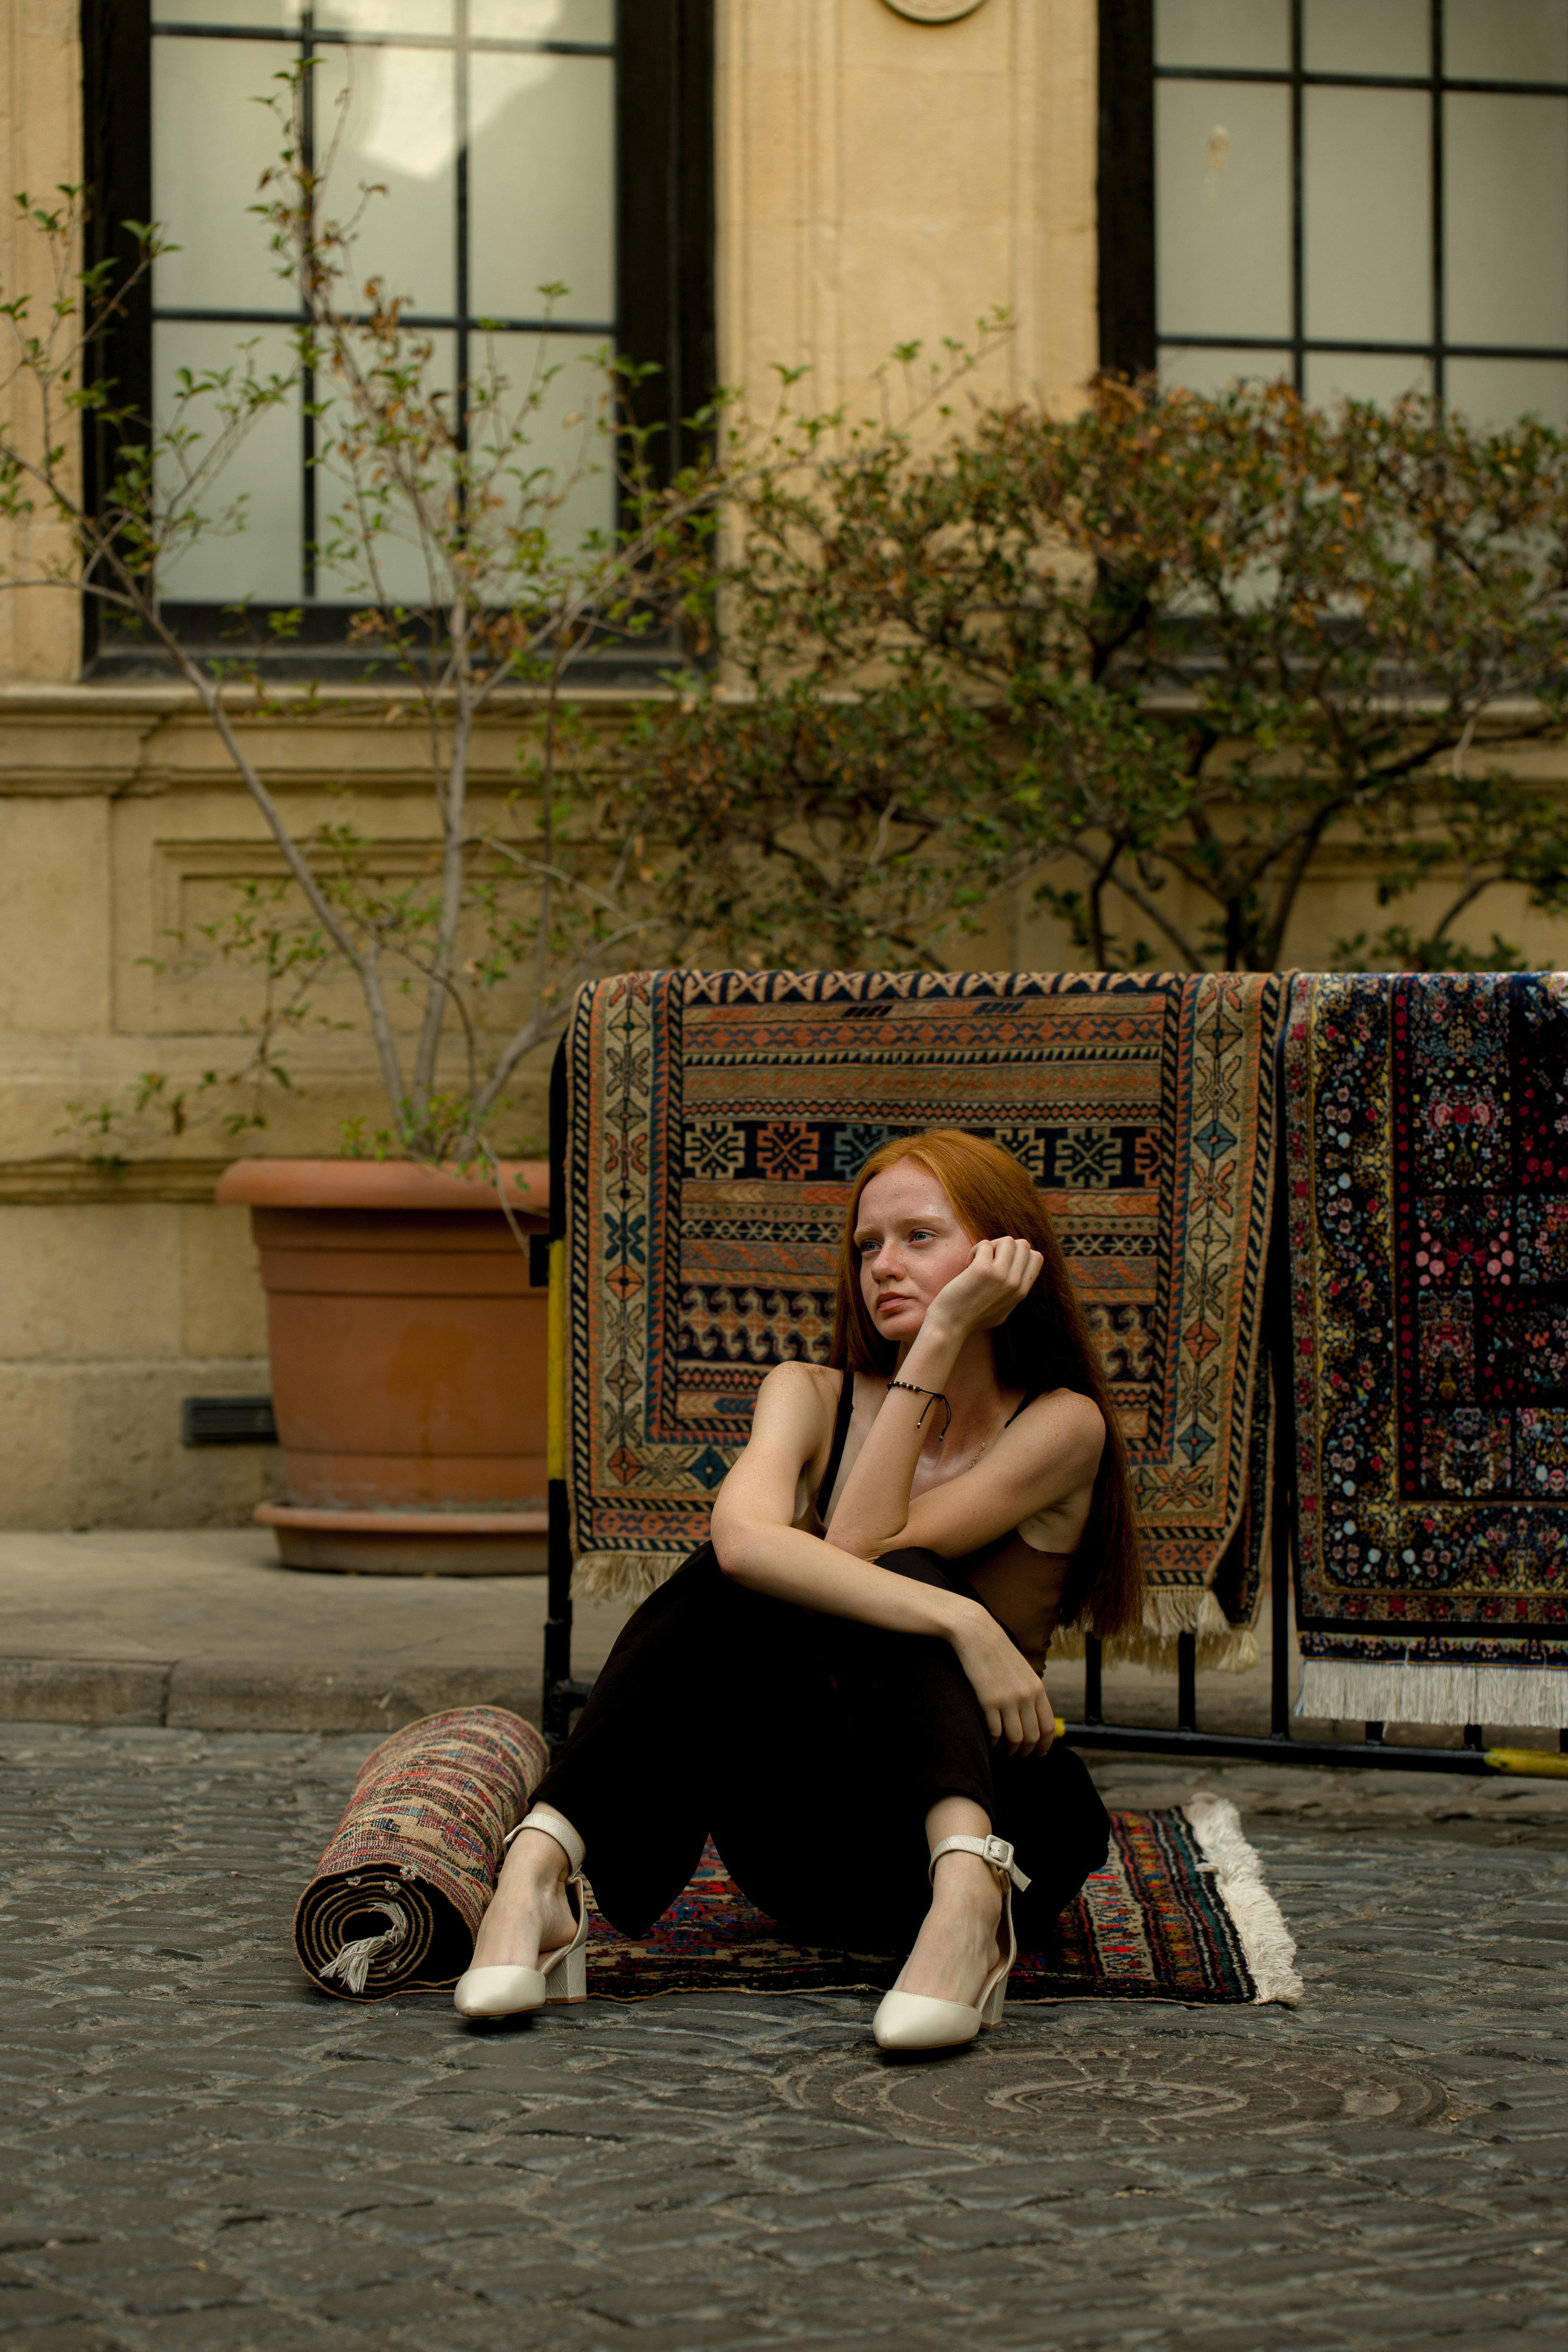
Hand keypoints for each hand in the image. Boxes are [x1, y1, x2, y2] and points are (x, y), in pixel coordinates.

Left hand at [928, 1236, 1043, 1338]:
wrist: (951, 1325)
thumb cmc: (973, 1317)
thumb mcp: (1004, 1309)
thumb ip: (1014, 1292)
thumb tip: (1018, 1272)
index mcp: (1021, 1292)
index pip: (1036, 1257)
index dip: (1019, 1253)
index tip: (1003, 1263)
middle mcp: (1015, 1283)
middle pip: (1024, 1245)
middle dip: (1005, 1247)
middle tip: (990, 1259)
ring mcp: (1000, 1276)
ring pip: (1008, 1241)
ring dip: (991, 1246)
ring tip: (979, 1261)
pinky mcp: (982, 1270)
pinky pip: (985, 1244)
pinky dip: (975, 1250)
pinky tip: (967, 1265)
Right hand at [949, 1604, 1055, 1756]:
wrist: (977, 1634)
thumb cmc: (998, 1652)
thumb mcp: (1022, 1670)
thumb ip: (1030, 1691)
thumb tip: (1033, 1716)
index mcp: (1037, 1688)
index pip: (1048, 1726)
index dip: (1045, 1744)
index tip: (1039, 1753)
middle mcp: (1026, 1696)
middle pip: (1033, 1736)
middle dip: (1027, 1752)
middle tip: (1019, 1756)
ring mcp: (1008, 1699)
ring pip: (1016, 1739)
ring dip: (1011, 1750)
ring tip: (1005, 1751)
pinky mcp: (988, 1701)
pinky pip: (995, 1733)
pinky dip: (994, 1743)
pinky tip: (990, 1742)